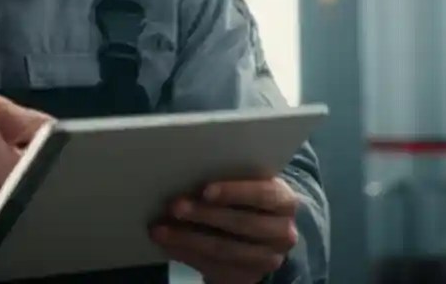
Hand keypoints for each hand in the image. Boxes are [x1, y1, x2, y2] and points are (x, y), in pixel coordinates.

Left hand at [151, 177, 299, 283]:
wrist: (263, 232)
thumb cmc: (245, 197)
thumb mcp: (246, 183)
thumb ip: (228, 177)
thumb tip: (186, 172)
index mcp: (284, 201)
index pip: (264, 195)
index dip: (234, 192)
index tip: (205, 190)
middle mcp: (283, 233)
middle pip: (241, 224)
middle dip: (204, 215)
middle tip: (174, 207)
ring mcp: (268, 259)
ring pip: (225, 250)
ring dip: (188, 239)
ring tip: (160, 230)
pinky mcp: (248, 277)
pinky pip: (215, 268)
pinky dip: (187, 255)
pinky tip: (168, 245)